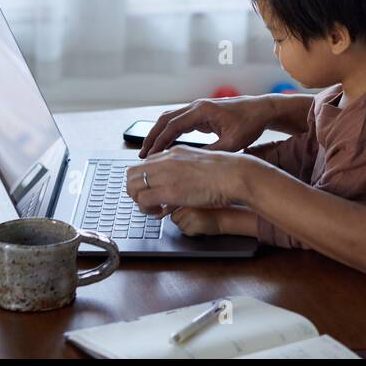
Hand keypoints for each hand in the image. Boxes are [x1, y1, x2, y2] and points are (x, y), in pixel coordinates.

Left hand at [127, 145, 253, 215]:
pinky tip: (159, 213)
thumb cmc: (224, 172)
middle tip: (147, 202)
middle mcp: (165, 161)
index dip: (142, 181)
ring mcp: (166, 175)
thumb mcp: (199, 163)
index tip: (149, 191)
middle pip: (131, 175)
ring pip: (133, 188)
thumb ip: (184, 169)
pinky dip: (147, 209)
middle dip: (135, 191)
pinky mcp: (169, 191)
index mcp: (173, 152)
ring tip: (153, 209)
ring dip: (139, 202)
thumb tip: (177, 182)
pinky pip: (143, 201)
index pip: (142, 164)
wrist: (234, 174)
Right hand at [138, 96, 273, 156]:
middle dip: (152, 136)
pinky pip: (180, 122)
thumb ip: (211, 152)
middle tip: (142, 155)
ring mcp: (199, 109)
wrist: (262, 110)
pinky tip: (166, 147)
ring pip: (171, 119)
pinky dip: (170, 133)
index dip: (159, 141)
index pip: (173, 125)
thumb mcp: (232, 143)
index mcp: (203, 111)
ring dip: (159, 134)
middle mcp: (197, 107)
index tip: (150, 155)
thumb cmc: (250, 124)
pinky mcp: (202, 114)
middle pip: (166, 119)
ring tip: (150, 152)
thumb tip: (191, 164)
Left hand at [170, 207, 222, 236]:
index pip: (172, 208)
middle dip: (181, 221)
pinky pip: (186, 232)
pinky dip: (192, 232)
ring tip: (198, 223)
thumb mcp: (195, 203)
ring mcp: (191, 214)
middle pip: (174, 218)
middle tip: (193, 219)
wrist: (225, 217)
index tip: (183, 216)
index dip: (177, 214)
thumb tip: (167, 210)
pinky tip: (200, 228)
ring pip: (180, 226)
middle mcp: (188, 204)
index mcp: (187, 196)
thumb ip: (183, 205)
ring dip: (187, 227)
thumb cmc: (212, 211)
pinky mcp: (194, 224)